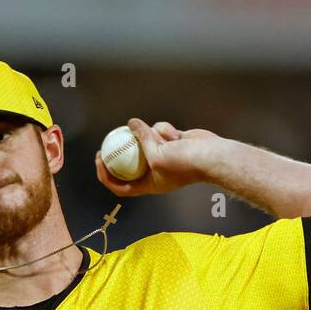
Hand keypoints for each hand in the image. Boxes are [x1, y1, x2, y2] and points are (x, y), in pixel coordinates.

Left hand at [95, 118, 213, 196]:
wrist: (210, 156)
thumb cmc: (185, 163)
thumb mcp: (157, 154)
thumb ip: (142, 139)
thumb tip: (130, 123)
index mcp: (148, 184)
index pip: (121, 186)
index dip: (106, 176)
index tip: (100, 160)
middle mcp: (153, 172)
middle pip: (129, 163)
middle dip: (117, 152)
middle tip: (106, 142)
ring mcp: (162, 156)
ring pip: (145, 140)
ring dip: (152, 135)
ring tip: (168, 139)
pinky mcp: (170, 142)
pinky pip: (158, 131)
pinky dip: (165, 129)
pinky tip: (177, 135)